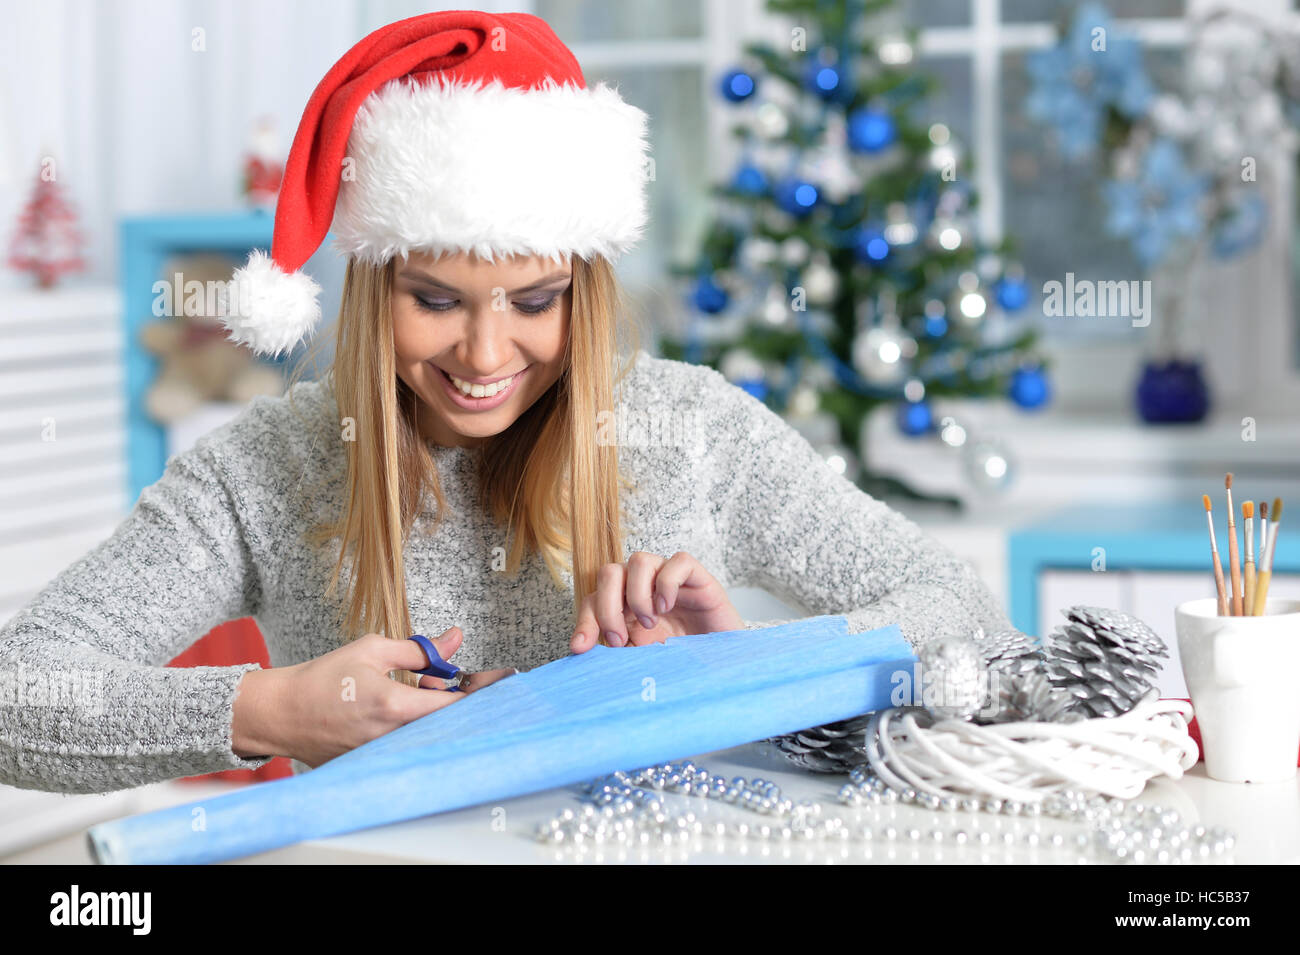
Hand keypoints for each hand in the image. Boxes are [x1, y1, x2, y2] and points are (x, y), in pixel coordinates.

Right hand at [231, 627, 513, 767]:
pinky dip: (416, 724)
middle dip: (456, 697)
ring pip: (430, 733)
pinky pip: (410, 744)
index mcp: (394, 707)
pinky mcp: (374, 764)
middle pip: (449, 722)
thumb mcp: (372, 650)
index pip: (457, 704)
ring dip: (434, 709)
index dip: (486, 690)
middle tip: (444, 677)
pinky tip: (401, 706)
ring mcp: (383, 756)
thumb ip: (420, 649)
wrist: (281, 713)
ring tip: (415, 687)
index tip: (508, 679)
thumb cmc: (322, 679)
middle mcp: (393, 738)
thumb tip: (454, 638)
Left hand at [569, 551, 743, 652]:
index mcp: (628, 609)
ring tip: (650, 622)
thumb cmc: (686, 665)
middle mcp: (646, 590)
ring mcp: (672, 582)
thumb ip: (618, 654)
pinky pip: (678, 561)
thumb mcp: (644, 662)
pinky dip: (667, 583)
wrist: (727, 670)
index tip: (581, 648)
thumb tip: (581, 652)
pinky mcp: (699, 580)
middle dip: (607, 606)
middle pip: (610, 573)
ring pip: (639, 560)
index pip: (594, 599)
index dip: (585, 620)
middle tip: (620, 639)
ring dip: (636, 594)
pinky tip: (667, 608)